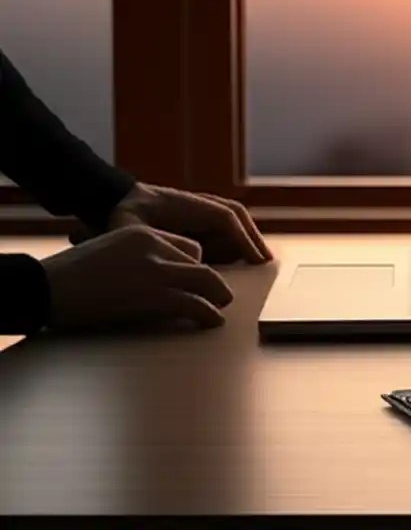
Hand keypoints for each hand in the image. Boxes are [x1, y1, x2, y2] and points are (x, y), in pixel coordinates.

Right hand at [41, 226, 232, 329]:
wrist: (45, 288)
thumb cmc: (70, 279)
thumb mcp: (110, 255)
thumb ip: (138, 261)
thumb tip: (159, 283)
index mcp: (141, 233)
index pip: (187, 246)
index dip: (195, 267)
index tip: (199, 282)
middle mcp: (153, 245)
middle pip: (200, 261)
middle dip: (213, 282)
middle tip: (222, 296)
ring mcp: (155, 269)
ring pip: (205, 280)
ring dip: (218, 297)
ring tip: (221, 310)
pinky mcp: (153, 293)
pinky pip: (194, 303)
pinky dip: (208, 314)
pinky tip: (212, 322)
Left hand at [105, 183, 271, 264]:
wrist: (112, 199)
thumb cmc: (123, 217)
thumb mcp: (134, 232)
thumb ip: (159, 244)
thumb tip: (187, 261)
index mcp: (184, 204)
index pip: (223, 218)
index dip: (242, 239)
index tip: (255, 259)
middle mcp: (196, 203)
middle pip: (235, 215)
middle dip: (252, 237)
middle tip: (265, 260)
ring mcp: (197, 207)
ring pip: (232, 219)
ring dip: (247, 236)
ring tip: (258, 258)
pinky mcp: (194, 215)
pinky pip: (222, 224)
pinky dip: (236, 237)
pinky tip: (239, 255)